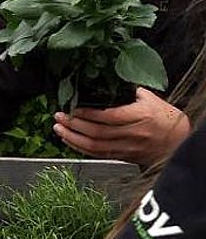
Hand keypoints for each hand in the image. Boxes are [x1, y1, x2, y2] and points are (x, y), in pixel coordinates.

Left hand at [53, 88, 188, 167]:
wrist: (180, 142)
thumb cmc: (166, 118)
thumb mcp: (151, 99)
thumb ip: (129, 92)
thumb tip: (108, 81)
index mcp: (141, 116)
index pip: (109, 117)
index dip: (88, 114)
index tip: (73, 107)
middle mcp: (134, 134)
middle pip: (98, 132)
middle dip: (74, 125)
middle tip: (59, 116)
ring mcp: (128, 147)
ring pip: (96, 146)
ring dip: (73, 138)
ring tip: (58, 128)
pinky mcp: (125, 157)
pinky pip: (99, 154)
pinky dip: (81, 148)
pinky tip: (69, 140)